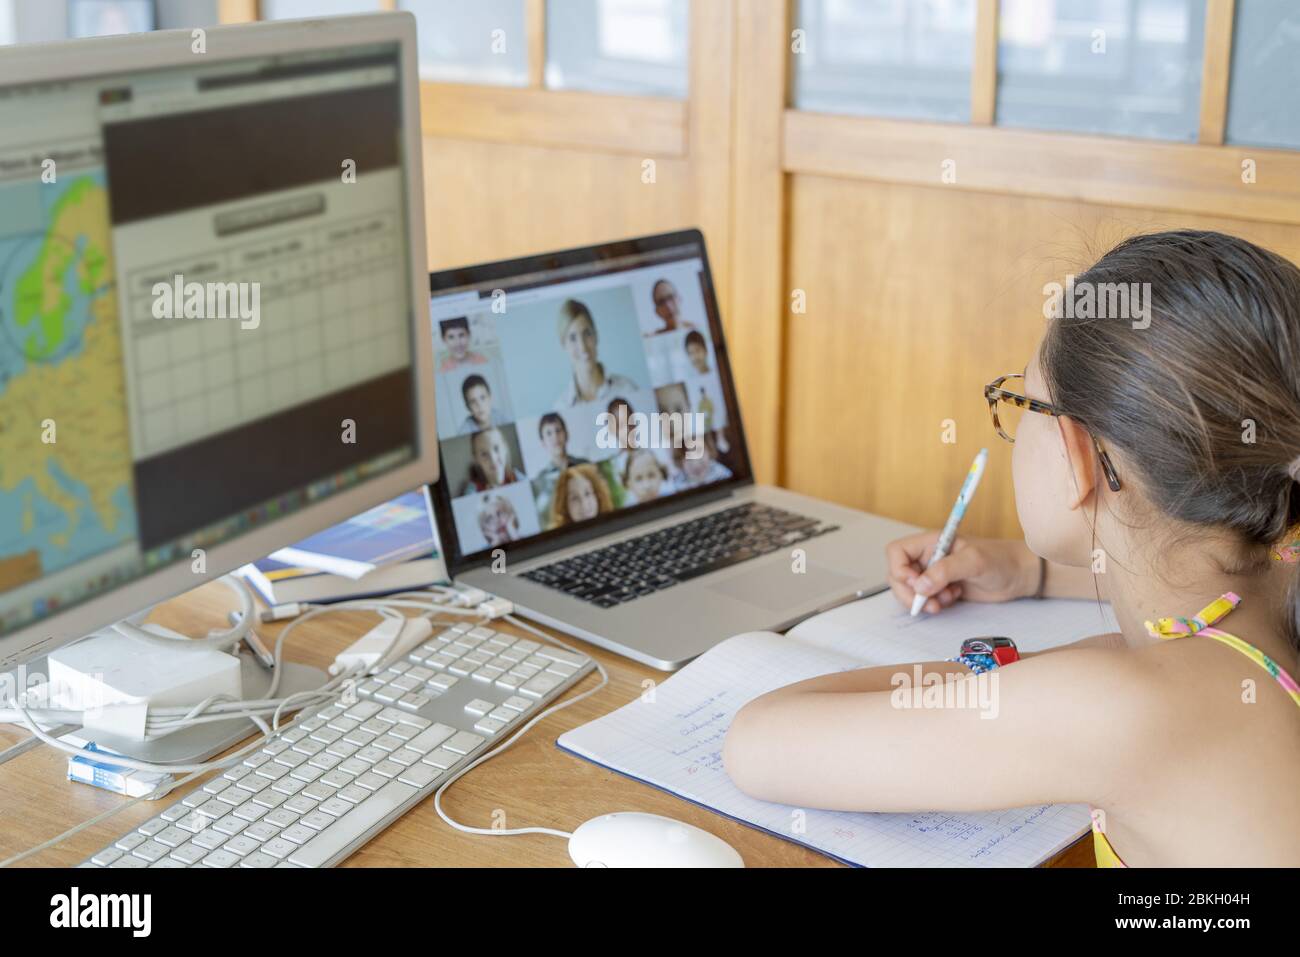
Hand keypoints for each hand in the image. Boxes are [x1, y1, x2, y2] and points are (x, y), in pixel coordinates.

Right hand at [885, 533, 1040, 614]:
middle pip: (898, 575)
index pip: (897, 552)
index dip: (899, 569)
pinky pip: (924, 600)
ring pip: (909, 590)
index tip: (915, 584)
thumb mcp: (973, 561)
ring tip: (944, 602)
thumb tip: (920, 586)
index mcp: (931, 542)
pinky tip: (952, 599)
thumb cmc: (1001, 560)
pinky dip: (933, 604)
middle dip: (909, 592)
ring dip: (922, 601)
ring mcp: (934, 574)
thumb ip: (945, 570)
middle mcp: (928, 557)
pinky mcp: (941, 589)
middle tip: (927, 603)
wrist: (1019, 576)